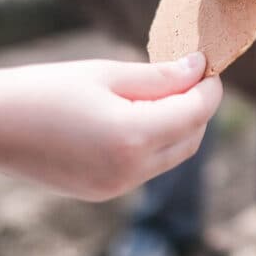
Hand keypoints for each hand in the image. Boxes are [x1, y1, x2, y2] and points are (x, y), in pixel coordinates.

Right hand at [0, 53, 221, 200]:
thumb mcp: (106, 73)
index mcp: (133, 137)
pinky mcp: (102, 192)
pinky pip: (146, 167)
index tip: (207, 63)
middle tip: (188, 74)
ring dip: (179, 125)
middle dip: (198, 107)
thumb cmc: (46, 90)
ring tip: (161, 90)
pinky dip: (155, 141)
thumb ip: (159, 76)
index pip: (196, 113)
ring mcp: (116, 187)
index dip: (209, 87)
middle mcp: (130, 170)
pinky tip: (138, 114)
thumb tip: (199, 69)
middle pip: (191, 139)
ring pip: (172, 156)